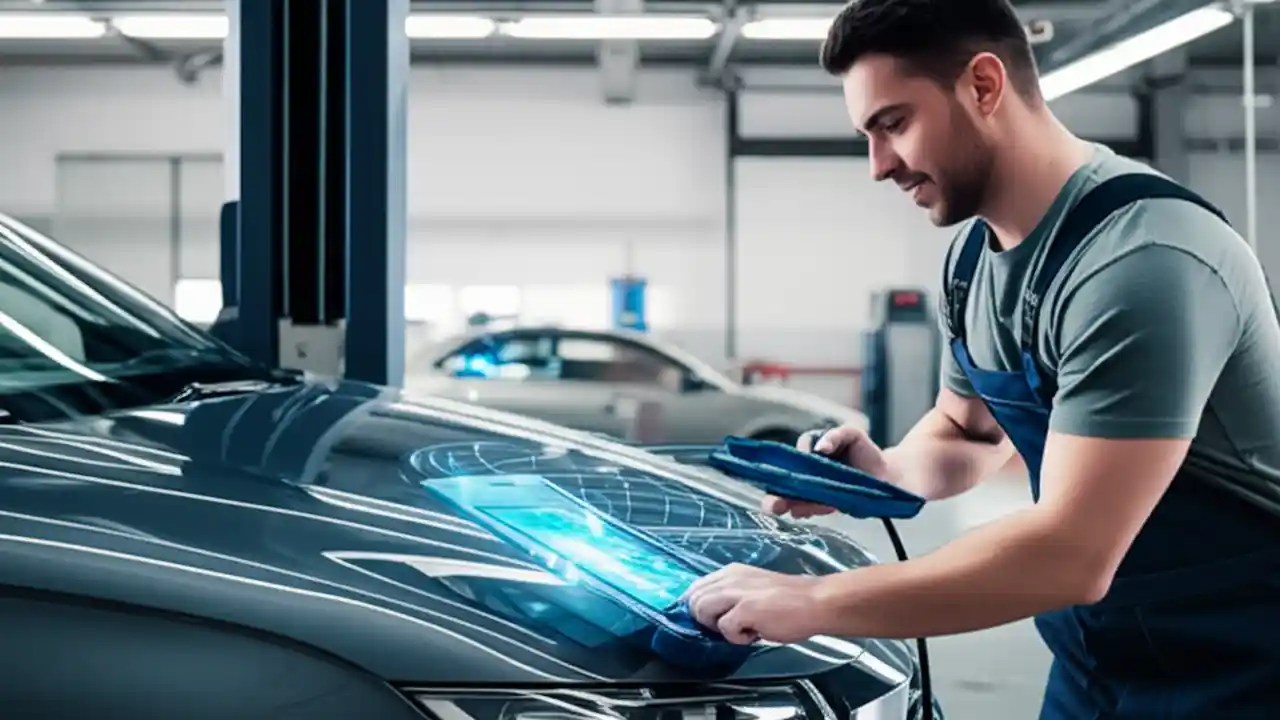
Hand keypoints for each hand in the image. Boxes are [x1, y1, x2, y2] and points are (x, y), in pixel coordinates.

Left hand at [681, 563, 826, 643]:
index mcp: (730, 572)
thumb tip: (712, 613)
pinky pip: (724, 629)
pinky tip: (755, 634)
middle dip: (706, 620)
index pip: (695, 588)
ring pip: (701, 611)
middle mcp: (729, 578)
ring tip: (742, 629)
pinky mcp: (745, 609)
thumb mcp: (753, 589)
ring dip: (718, 627)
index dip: (698, 608)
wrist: (815, 602)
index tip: (714, 620)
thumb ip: (732, 595)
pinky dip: (737, 638)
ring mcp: (736, 592)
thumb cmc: (789, 600)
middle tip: (731, 626)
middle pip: (693, 600)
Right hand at [759, 425, 890, 517]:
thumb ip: (836, 435)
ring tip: (784, 509)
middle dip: (777, 492)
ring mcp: (815, 489)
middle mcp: (809, 471)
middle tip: (771, 503)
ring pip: (796, 497)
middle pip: (788, 481)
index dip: (793, 464)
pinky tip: (800, 512)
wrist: (888, 478)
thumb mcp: (853, 435)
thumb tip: (820, 448)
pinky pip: (811, 508)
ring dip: (789, 504)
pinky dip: (805, 510)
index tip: (799, 469)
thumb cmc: (867, 452)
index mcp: (812, 452)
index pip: (795, 457)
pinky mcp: (824, 504)